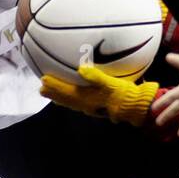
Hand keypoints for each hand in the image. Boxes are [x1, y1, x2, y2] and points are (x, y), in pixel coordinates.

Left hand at [39, 64, 159, 125]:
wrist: (137, 108)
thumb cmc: (125, 94)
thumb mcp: (112, 84)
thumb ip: (96, 77)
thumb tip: (81, 69)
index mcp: (87, 99)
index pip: (66, 92)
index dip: (54, 86)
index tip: (43, 80)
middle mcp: (87, 104)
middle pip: (66, 99)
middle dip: (54, 93)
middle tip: (41, 89)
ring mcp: (92, 106)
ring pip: (71, 102)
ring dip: (60, 97)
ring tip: (51, 95)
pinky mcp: (99, 106)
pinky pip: (80, 102)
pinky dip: (72, 99)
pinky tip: (73, 96)